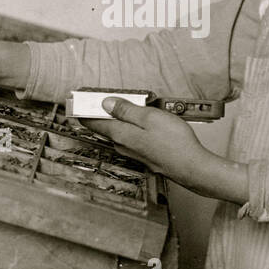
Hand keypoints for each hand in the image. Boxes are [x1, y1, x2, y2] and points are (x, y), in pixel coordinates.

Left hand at [82, 97, 248, 202]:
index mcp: (121, 134)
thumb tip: (106, 104)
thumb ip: (126, 110)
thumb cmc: (174, 142)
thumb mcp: (149, 117)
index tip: (76, 103)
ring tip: (119, 107)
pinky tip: (138, 123)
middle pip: (104, 128)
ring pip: (118, 134)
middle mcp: (123, 146)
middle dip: (99, 114)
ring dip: (115, 121)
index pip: (94, 123)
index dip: (83, 111)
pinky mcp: (145, 156)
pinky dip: (128, 129)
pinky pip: (130, 139)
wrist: (192, 168)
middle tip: (96, 101)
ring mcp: (134, 153)